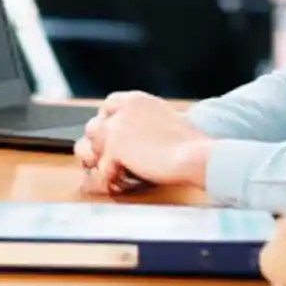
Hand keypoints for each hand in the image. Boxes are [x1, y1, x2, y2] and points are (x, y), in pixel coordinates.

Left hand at [76, 91, 211, 193]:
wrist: (194, 155)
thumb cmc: (190, 145)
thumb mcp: (163, 121)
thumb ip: (142, 123)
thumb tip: (129, 139)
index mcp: (136, 100)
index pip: (107, 106)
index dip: (106, 123)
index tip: (111, 138)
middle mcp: (123, 109)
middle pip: (94, 126)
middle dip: (99, 145)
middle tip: (109, 161)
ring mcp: (116, 127)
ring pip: (91, 147)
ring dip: (101, 162)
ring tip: (113, 174)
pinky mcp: (115, 148)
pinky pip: (102, 169)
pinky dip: (110, 180)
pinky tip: (120, 185)